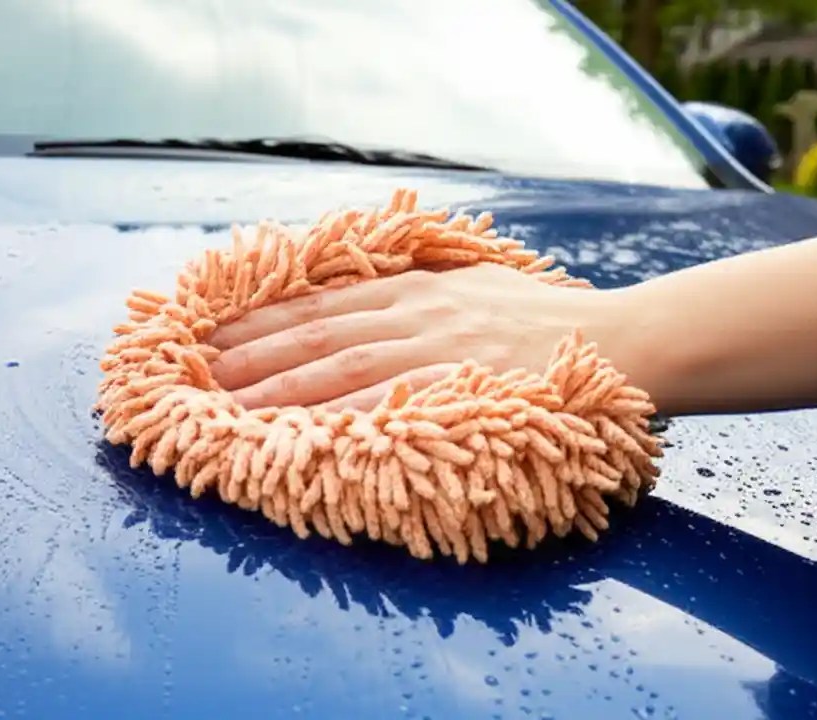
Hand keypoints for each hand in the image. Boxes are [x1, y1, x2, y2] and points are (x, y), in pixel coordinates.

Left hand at [207, 264, 621, 410]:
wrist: (623, 341)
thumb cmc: (549, 321)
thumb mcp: (476, 286)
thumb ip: (422, 296)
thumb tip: (369, 309)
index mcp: (419, 290)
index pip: (320, 305)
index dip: (259, 322)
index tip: (210, 339)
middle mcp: (419, 314)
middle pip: (317, 336)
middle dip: (250, 358)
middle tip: (194, 379)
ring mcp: (441, 352)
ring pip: (341, 371)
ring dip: (277, 392)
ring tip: (224, 410)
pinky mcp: (465, 390)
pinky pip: (391, 409)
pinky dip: (342, 421)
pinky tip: (303, 436)